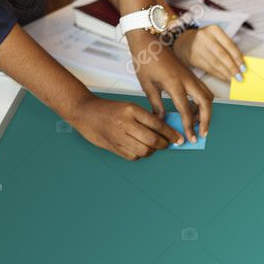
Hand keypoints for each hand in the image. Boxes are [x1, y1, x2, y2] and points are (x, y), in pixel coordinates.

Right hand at [68, 94, 182, 160]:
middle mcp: (125, 123)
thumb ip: (145, 118)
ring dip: (153, 151)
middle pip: (152, 139)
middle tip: (168, 144)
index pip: (157, 124)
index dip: (171, 134)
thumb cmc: (109, 109)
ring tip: (153, 146)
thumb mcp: (129, 107)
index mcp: (131, 110)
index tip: (178, 139)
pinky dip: (140, 154)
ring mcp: (119, 136)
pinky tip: (140, 148)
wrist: (85, 112)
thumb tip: (165, 131)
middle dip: (164, 144)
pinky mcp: (114, 147)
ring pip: (144, 150)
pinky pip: (133, 156)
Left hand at [126, 36, 212, 143]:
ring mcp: (191, 76)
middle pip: (206, 103)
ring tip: (197, 124)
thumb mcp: (147, 86)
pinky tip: (193, 110)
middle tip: (202, 134)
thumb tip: (161, 121)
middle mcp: (187, 80)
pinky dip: (202, 102)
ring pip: (207, 96)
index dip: (189, 127)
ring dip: (206, 111)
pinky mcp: (190, 74)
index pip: (186, 111)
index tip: (190, 138)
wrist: (148, 39)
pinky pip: (203, 90)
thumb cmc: (145, 60)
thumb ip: (157, 105)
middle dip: (206, 120)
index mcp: (174, 84)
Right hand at [174, 26, 245, 82]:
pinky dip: (218, 74)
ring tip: (233, 79)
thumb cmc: (206, 40)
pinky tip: (225, 77)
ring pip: (215, 63)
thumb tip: (240, 62)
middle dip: (232, 67)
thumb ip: (227, 47)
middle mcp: (205, 37)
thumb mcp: (216, 37)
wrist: (185, 41)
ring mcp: (197, 47)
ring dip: (226, 73)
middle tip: (240, 76)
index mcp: (214, 30)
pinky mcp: (193, 57)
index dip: (237, 57)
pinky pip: (209, 68)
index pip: (229, 45)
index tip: (244, 67)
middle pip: (222, 55)